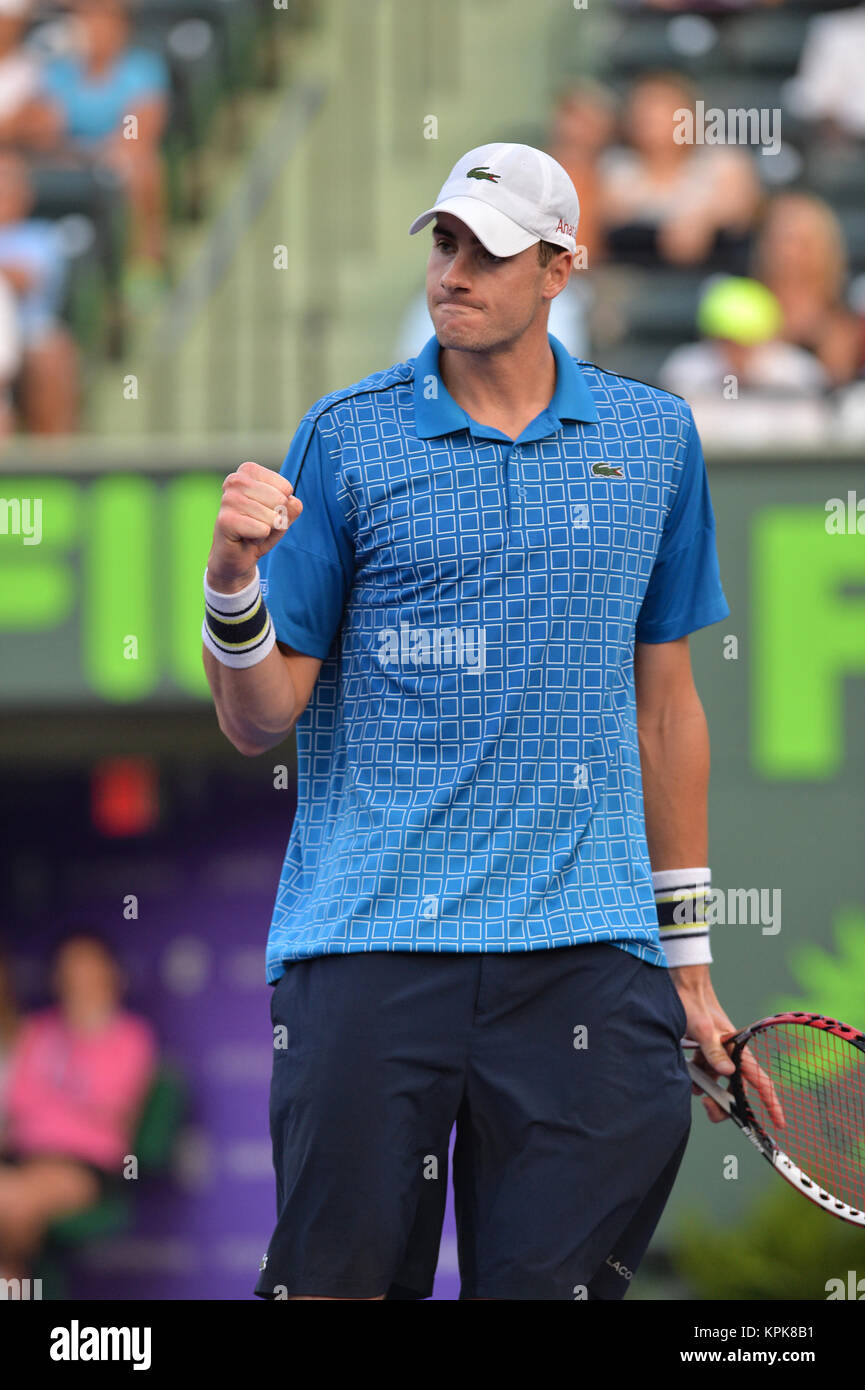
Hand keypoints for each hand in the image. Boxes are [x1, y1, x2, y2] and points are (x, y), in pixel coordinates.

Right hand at [207, 460, 301, 591]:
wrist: (237, 555)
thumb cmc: (259, 529)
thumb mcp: (283, 516)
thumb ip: (293, 507)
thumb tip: (294, 502)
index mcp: (248, 471)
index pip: (286, 488)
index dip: (283, 506)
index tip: (265, 512)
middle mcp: (235, 480)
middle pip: (280, 501)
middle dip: (276, 519)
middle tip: (258, 524)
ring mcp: (228, 499)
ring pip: (272, 517)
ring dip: (267, 530)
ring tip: (251, 531)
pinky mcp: (226, 520)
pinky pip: (263, 529)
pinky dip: (259, 539)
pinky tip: (245, 538)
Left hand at [673, 964, 785, 1128]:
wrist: (681, 985)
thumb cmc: (695, 1003)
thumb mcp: (702, 1028)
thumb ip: (713, 1051)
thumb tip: (728, 1073)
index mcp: (738, 1050)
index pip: (760, 1080)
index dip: (771, 1103)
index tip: (779, 1123)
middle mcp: (730, 1054)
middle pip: (735, 1090)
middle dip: (726, 1105)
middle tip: (710, 1110)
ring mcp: (717, 1054)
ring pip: (717, 1084)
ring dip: (707, 1091)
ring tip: (694, 1085)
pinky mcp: (704, 1052)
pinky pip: (704, 1074)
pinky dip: (696, 1079)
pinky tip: (688, 1072)